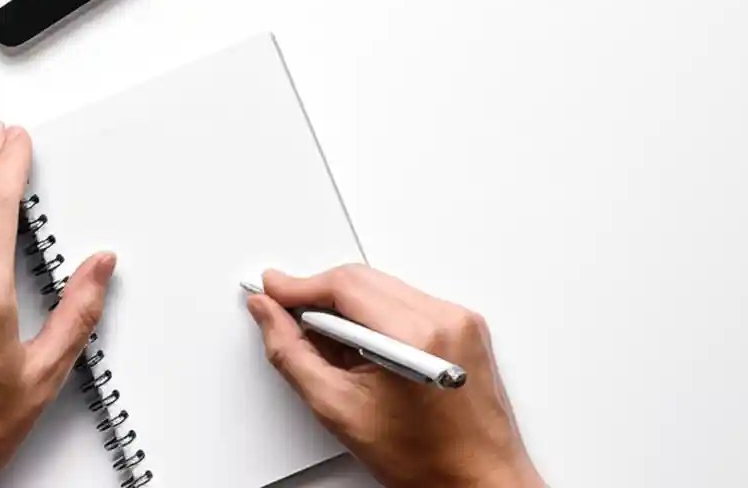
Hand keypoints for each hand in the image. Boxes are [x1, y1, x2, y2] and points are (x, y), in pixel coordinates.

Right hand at [247, 265, 542, 487]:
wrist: (479, 481)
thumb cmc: (426, 460)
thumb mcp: (339, 409)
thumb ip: (292, 354)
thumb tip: (268, 314)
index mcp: (417, 336)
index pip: (344, 285)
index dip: (299, 286)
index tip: (272, 291)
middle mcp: (445, 318)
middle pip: (363, 280)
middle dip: (319, 295)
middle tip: (288, 317)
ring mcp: (460, 319)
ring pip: (383, 287)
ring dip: (347, 306)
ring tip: (329, 344)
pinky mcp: (465, 325)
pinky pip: (407, 301)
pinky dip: (376, 315)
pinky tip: (363, 346)